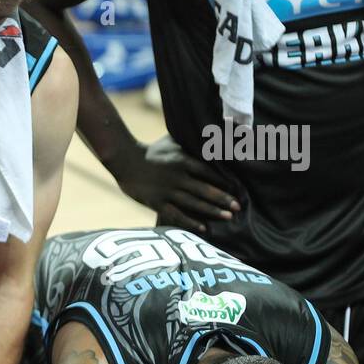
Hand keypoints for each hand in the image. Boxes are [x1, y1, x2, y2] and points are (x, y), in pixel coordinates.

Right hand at [109, 135, 240, 231]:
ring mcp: (166, 190)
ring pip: (193, 203)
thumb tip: (213, 136)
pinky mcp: (156, 202)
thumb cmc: (151, 151)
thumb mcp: (172, 141)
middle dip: (223, 199)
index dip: (224, 181)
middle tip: (238, 207)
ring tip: (228, 216)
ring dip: (212, 210)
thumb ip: (190, 142)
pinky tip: (203, 227)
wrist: (125, 161)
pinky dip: (190, 221)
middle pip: (204, 189)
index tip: (237, 189)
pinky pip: (175, 214)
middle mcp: (177, 176)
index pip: (209, 172)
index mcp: (182, 160)